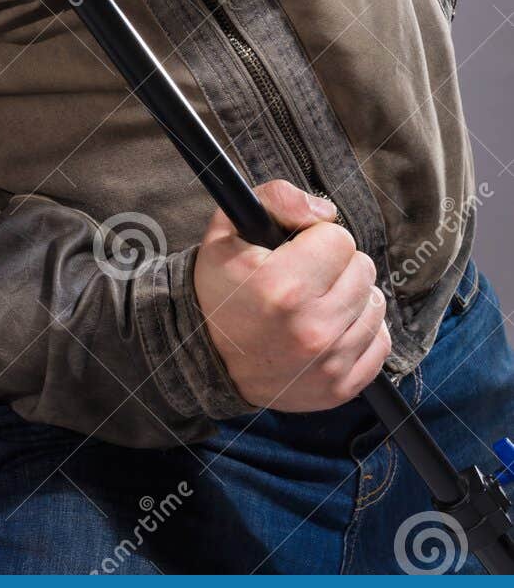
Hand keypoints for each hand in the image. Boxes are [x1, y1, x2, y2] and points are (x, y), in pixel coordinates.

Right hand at [193, 179, 390, 412]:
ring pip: (375, 304)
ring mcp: (328, 363)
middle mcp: (312, 328)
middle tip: (308, 277)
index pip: (340, 239)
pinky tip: (333, 327)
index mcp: (284, 286)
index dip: (317, 239)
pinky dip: (361, 331)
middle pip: (363, 269)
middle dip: (337, 266)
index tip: (297, 252)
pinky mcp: (339, 389)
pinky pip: (379, 343)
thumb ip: (277, 198)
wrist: (207, 359)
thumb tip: (326, 213)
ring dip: (351, 297)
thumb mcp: (228, 230)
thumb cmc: (221, 290)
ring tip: (319, 302)